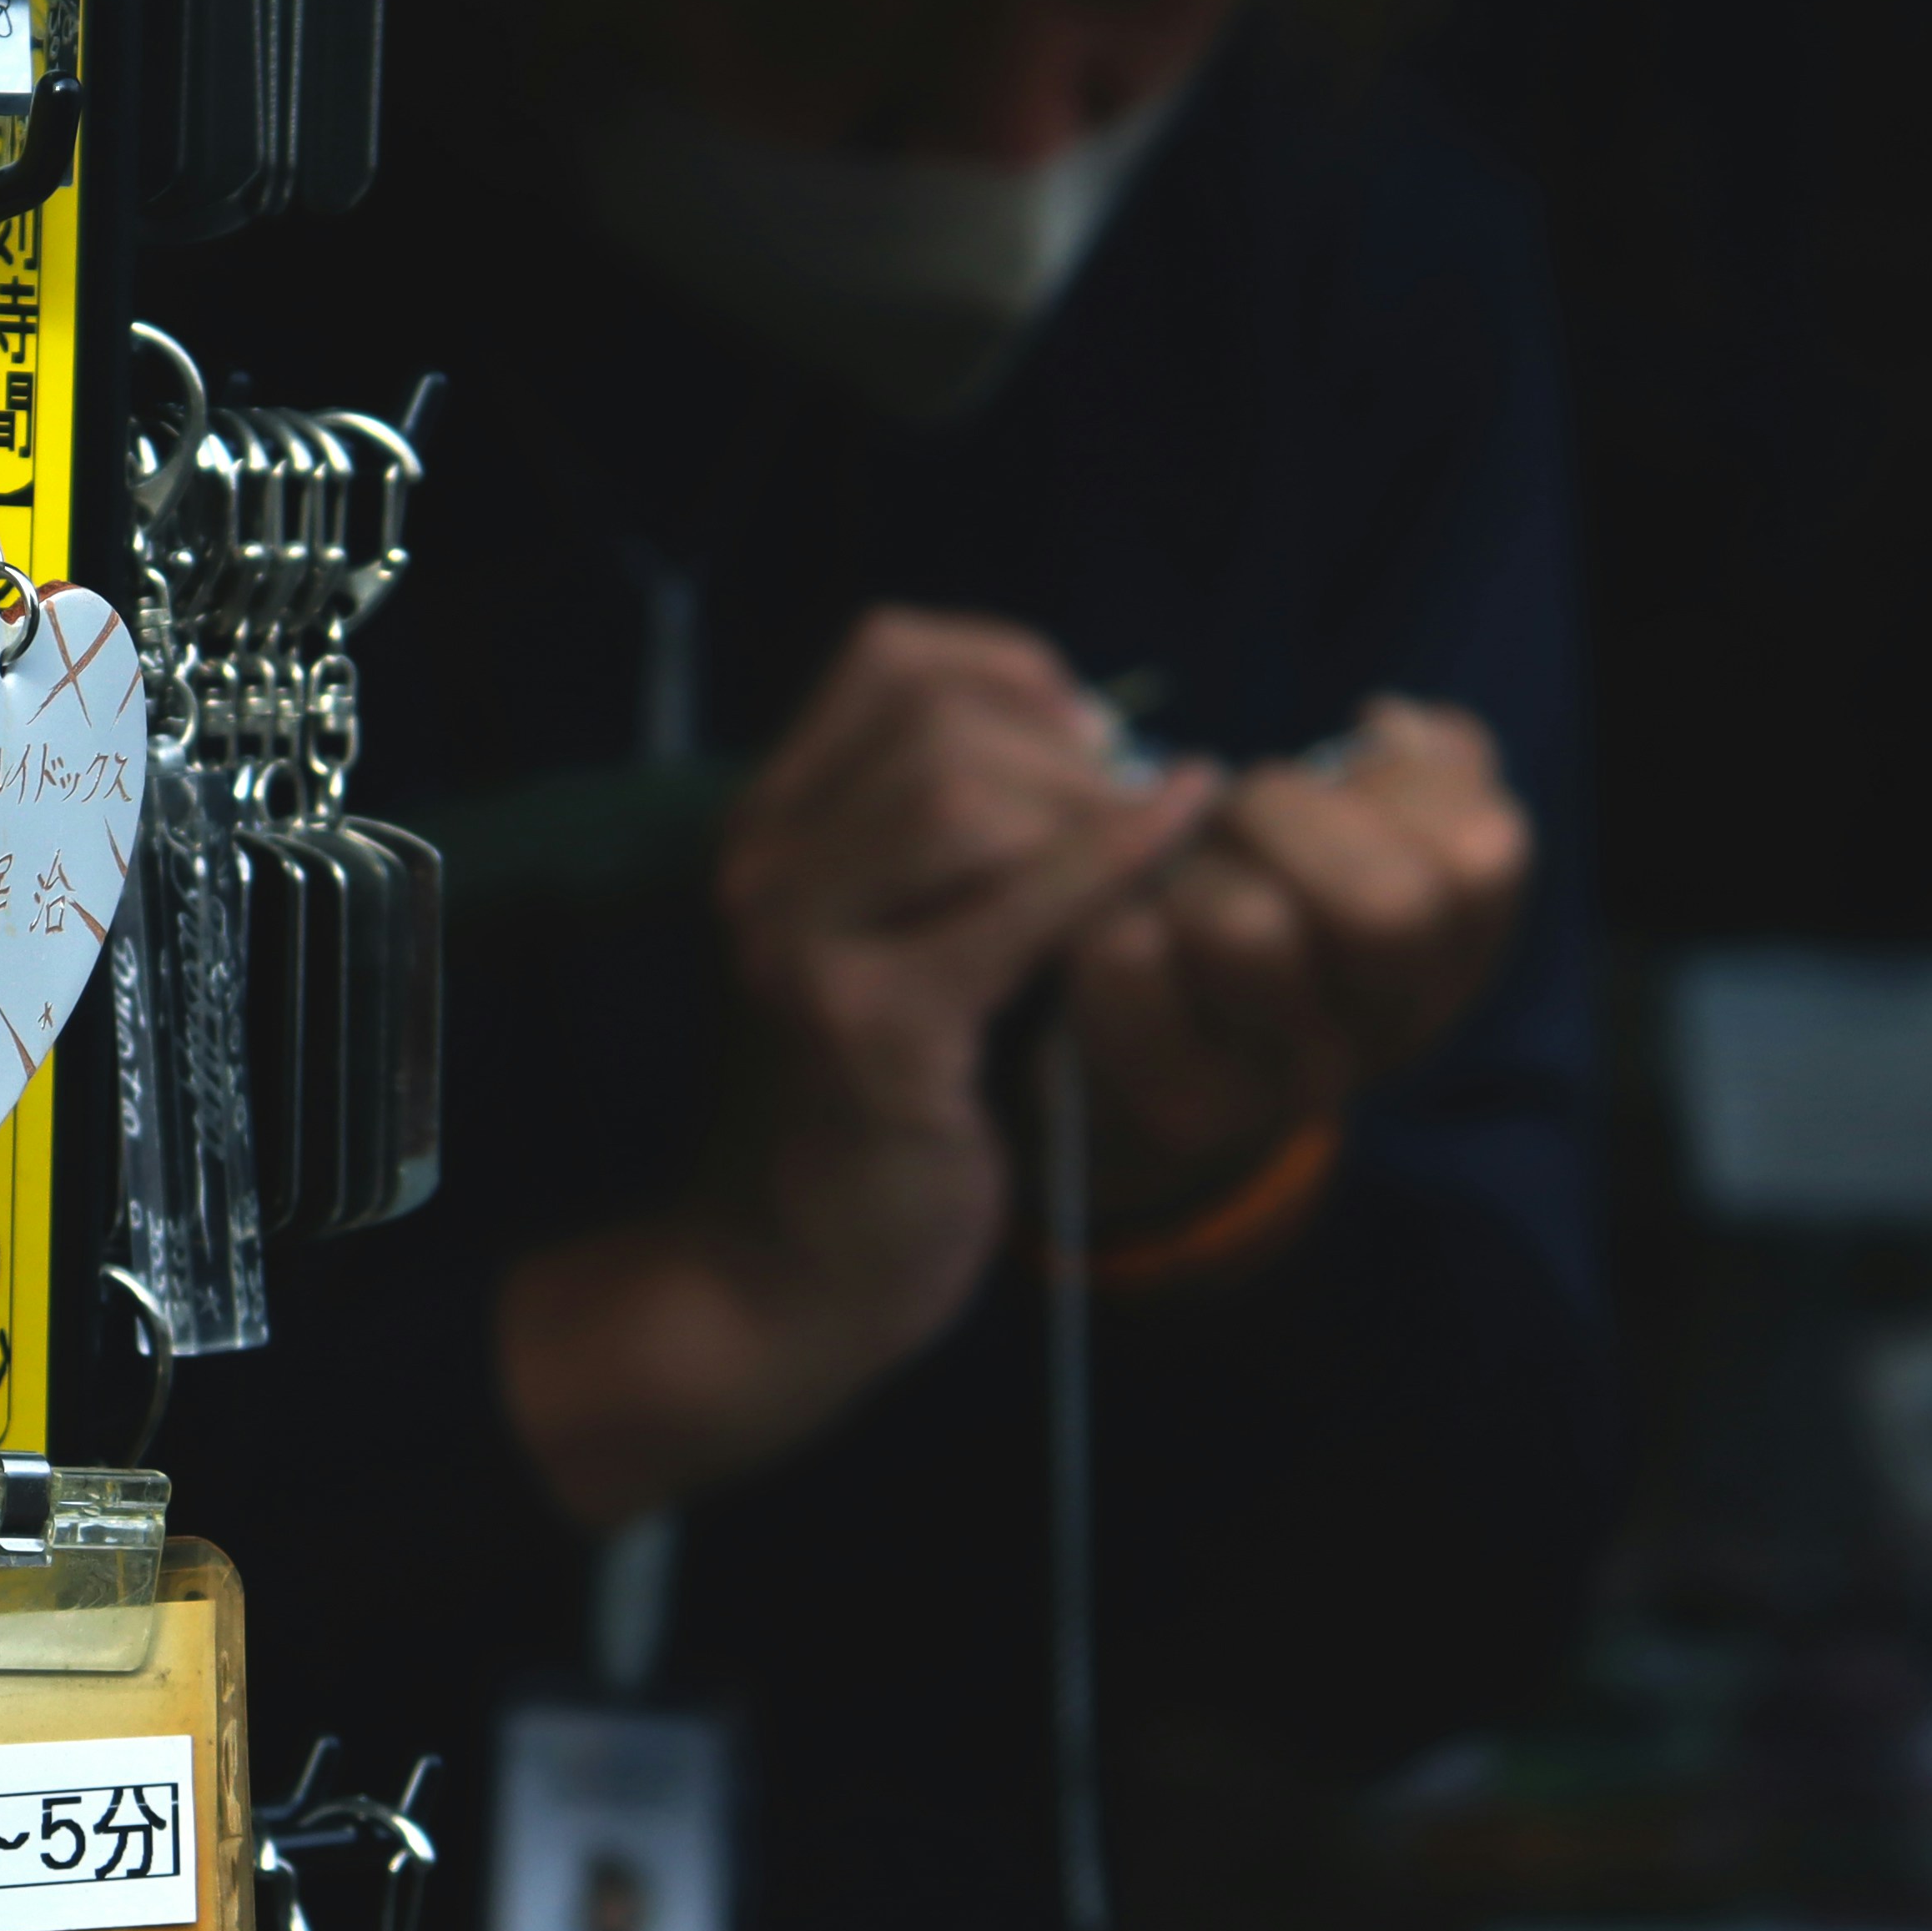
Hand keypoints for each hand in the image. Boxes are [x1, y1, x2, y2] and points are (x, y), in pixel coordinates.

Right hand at [716, 610, 1216, 1161]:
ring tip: (1156, 849)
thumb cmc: (871, 1109)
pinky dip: (1112, 859)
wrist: (786, 1275)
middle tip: (1144, 808)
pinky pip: (1016, 907)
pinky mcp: (871, 1032)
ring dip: (1087, 809)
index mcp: (765, 826)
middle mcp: (758, 866)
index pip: (885, 655)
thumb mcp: (891, 941)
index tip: (1085, 738)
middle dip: (1065, 749)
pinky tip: (1174, 840)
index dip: (1008, 667)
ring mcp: (799, 946)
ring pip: (960, 795)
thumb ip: (952, 842)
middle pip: (932, 716)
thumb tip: (1099, 735)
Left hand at [1065, 695, 1527, 1242]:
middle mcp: (1393, 1027)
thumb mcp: (1367, 829)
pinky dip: (1114, 918)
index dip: (1397, 783)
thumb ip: (1416, 768)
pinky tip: (1123, 925)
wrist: (1167, 1053)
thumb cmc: (1274, 898)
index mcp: (1455, 947)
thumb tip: (1399, 725)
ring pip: (1251, 929)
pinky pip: (1133, 965)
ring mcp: (1298, 1081)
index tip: (1341, 773)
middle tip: (1239, 812)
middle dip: (1285, 813)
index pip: (1480, 854)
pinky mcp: (1190, 1107)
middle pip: (1385, 907)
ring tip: (1176, 875)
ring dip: (1193, 866)